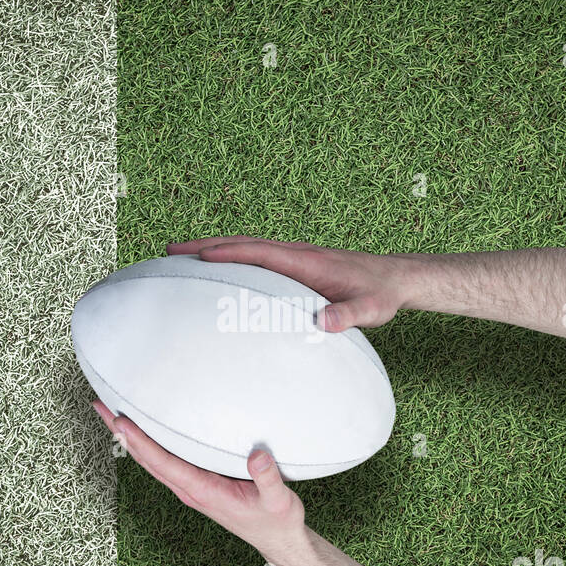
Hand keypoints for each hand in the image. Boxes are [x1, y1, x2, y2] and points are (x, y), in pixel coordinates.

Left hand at [92, 400, 306, 558]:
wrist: (278, 540)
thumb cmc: (277, 520)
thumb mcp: (279, 500)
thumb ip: (268, 479)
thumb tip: (257, 456)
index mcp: (203, 491)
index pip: (164, 463)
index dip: (141, 442)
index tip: (121, 422)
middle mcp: (190, 489)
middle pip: (146, 459)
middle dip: (121, 434)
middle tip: (100, 405)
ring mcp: (190, 488)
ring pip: (151, 460)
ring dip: (128, 438)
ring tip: (109, 412)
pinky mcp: (196, 484)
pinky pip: (163, 462)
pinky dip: (145, 445)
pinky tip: (140, 432)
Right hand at [166, 236, 411, 330]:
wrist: (396, 279)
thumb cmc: (382, 295)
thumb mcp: (371, 310)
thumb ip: (349, 315)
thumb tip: (323, 322)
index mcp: (307, 262)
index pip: (260, 252)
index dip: (228, 252)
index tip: (198, 256)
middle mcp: (296, 254)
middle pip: (243, 244)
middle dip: (205, 246)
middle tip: (169, 252)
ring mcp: (294, 259)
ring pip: (247, 249)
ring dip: (213, 250)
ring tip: (179, 259)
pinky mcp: (295, 267)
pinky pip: (257, 260)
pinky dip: (231, 260)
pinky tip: (217, 273)